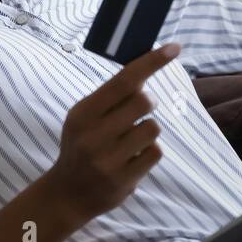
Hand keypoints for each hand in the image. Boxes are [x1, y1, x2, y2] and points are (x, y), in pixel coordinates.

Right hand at [41, 43, 181, 225]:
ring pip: (153, 128)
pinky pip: (155, 153)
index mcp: (82, 113)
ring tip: (129, 142)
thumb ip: (109, 98)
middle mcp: (93, 135)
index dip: (152, 62)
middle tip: (136, 114)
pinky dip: (149, 153)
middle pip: (144, 101)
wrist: (67, 194)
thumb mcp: (83, 118)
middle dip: (148, 103)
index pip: (124, 80)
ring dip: (147, 131)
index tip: (174, 48)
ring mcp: (107, 160)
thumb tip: (144, 71)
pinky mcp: (123, 180)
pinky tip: (131, 160)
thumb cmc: (81, 146)